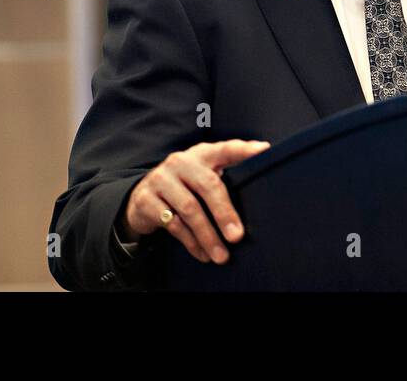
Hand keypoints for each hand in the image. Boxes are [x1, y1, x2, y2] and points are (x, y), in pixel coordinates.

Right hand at [121, 139, 269, 263]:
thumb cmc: (185, 187)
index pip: (225, 149)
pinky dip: (191, 242)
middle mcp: (181, 162)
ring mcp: (161, 179)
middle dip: (224, 212)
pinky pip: (173, 224)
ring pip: (190, 209)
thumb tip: (261, 202)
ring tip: (222, 256)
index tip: (264, 151)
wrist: (142, 197)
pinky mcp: (146, 200)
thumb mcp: (201, 177)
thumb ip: (225, 180)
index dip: (244, 149)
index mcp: (201, 154)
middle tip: (237, 236)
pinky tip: (202, 254)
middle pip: (208, 185)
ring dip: (208, 236)